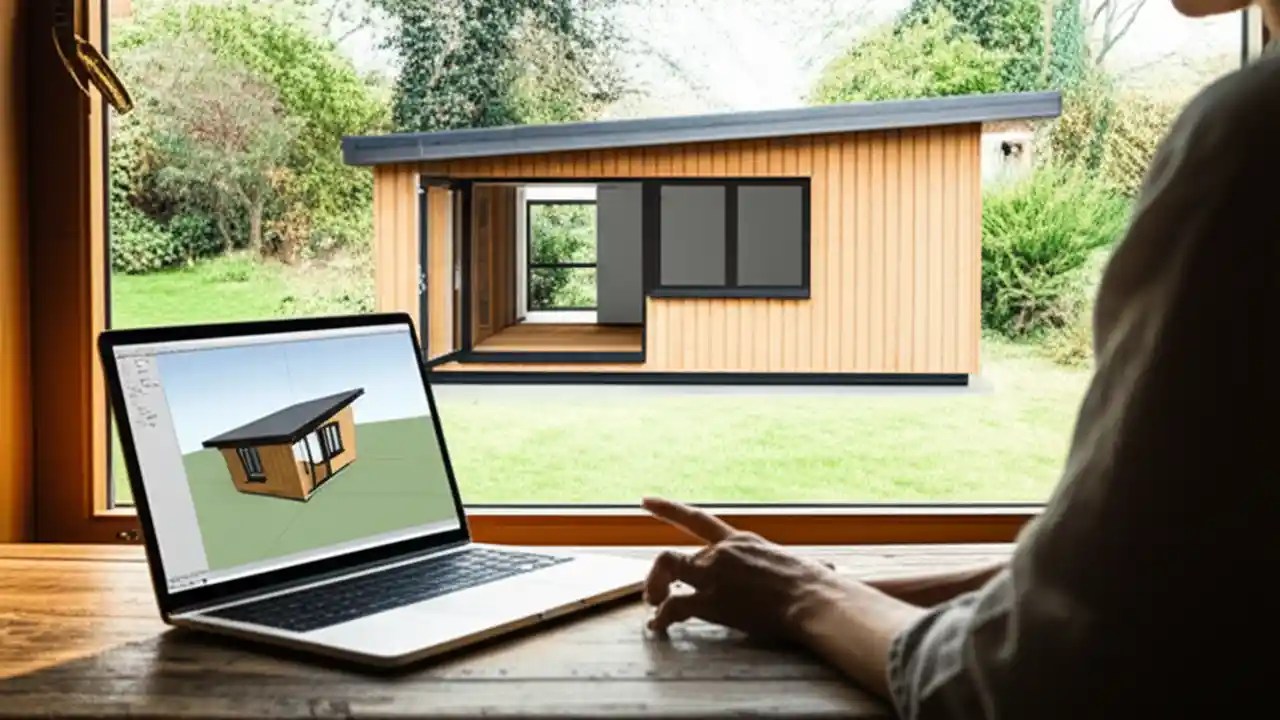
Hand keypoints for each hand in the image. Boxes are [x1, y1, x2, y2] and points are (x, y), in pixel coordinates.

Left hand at [641, 497, 841, 637]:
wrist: (814, 599)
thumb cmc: (817, 586)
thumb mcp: (802, 564)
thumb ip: (804, 567)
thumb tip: (834, 572)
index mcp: (740, 540)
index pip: (696, 519)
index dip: (668, 509)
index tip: (645, 502)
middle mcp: (721, 552)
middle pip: (677, 556)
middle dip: (662, 577)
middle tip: (655, 595)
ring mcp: (714, 574)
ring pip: (666, 568)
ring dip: (654, 587)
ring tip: (653, 605)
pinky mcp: (711, 600)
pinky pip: (673, 606)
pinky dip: (661, 617)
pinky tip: (658, 627)